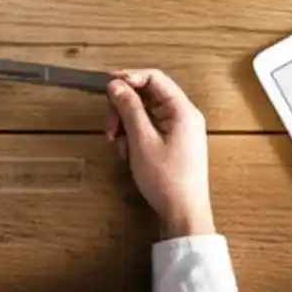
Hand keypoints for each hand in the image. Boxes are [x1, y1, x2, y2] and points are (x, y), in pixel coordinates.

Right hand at [104, 69, 213, 238]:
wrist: (183, 214)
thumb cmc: (167, 179)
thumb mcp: (142, 141)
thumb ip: (129, 109)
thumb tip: (115, 84)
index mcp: (183, 111)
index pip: (155, 78)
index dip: (129, 77)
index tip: (107, 84)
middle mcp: (184, 116)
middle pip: (148, 96)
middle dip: (124, 107)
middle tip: (109, 126)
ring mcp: (179, 130)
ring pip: (146, 113)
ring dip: (126, 124)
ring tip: (117, 143)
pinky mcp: (173, 143)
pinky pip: (149, 128)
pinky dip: (134, 136)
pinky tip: (127, 152)